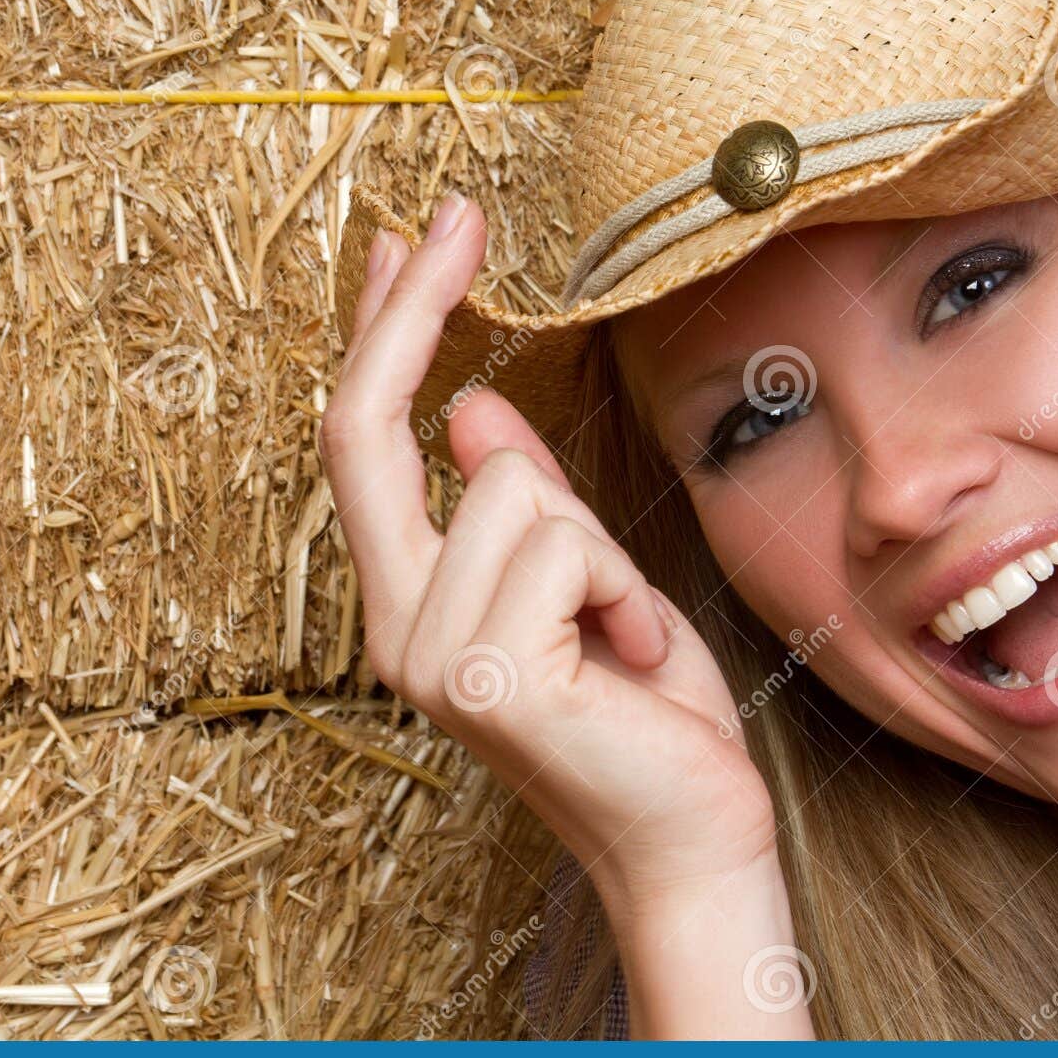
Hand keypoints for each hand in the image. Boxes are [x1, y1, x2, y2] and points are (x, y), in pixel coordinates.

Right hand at [320, 191, 780, 922]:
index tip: (402, 243)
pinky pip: (564, 547)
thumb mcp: (590, 584)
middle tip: (451, 219)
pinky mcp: (490, 679)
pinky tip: (634, 657)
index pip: (364, 449)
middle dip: (409, 312)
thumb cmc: (647, 716)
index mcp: (413, 605)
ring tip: (624, 631)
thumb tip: (473, 413)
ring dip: (600, 549)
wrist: (692, 838)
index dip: (376, 338)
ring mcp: (432, 660)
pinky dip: (624, 589)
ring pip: (514, 492)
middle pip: (369, 435)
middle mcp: (398, 632)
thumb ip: (525, 505)